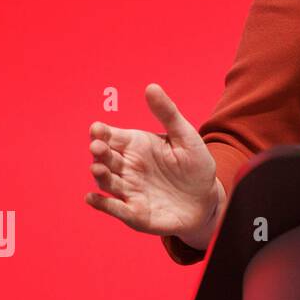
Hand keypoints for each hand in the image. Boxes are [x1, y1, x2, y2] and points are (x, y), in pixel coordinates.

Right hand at [84, 83, 222, 247]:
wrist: (207, 200)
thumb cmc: (195, 166)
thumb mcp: (185, 137)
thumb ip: (167, 113)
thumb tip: (151, 87)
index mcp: (136, 146)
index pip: (112, 136)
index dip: (102, 132)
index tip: (97, 128)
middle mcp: (128, 167)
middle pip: (106, 158)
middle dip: (99, 152)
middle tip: (97, 146)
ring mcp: (129, 190)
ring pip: (107, 181)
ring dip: (100, 175)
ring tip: (97, 168)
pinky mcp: (134, 213)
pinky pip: (114, 208)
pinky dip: (102, 204)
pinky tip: (92, 198)